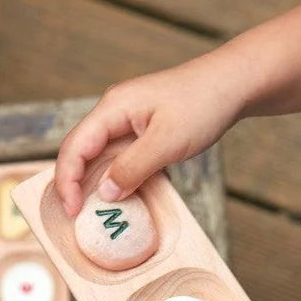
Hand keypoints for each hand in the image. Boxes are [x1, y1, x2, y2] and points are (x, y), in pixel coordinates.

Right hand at [55, 53, 248, 215]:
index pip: (75, 147)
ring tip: (98, 212)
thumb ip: (132, 168)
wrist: (233, 84)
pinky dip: (120, 177)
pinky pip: (123, 156)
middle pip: (82, 151)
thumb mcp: (166, 142)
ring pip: (102, 155)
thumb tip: (104, 193)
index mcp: (112, 108)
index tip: (72, 211)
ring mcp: (129, 120)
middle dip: (75, 183)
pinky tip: (127, 196)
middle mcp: (114, 112)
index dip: (67, 181)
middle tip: (78, 216)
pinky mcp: (145, 129)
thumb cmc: (202, 105)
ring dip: (98, 182)